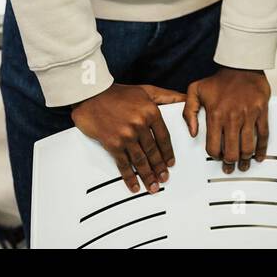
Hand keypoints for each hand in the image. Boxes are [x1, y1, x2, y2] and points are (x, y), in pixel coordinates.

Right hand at [70, 83, 184, 194]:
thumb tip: (185, 99)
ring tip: (153, 186)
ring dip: (148, 175)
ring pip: (140, 160)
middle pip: (153, 151)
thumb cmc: (119, 93)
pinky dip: (129, 177)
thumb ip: (167, 96)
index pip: (164, 137)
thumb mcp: (147, 90)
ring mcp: (126, 135)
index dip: (168, 153)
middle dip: (159, 167)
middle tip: (164, 178)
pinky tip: (134, 185)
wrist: (92, 94)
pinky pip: (123, 164)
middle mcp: (140, 124)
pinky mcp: (112, 143)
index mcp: (151, 112)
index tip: (171, 163)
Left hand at [184, 68, 270, 173]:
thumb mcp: (196, 90)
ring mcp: (248, 116)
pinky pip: (263, 135)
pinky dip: (261, 149)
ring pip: (247, 146)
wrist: (242, 65)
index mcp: (215, 115)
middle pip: (232, 151)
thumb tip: (192, 132)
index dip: (215, 156)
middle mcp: (232, 118)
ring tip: (244, 164)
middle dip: (231, 163)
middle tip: (231, 167)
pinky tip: (258, 156)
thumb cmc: (220, 79)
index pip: (213, 146)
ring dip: (245, 159)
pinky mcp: (261, 112)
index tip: (217, 157)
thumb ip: (189, 111)